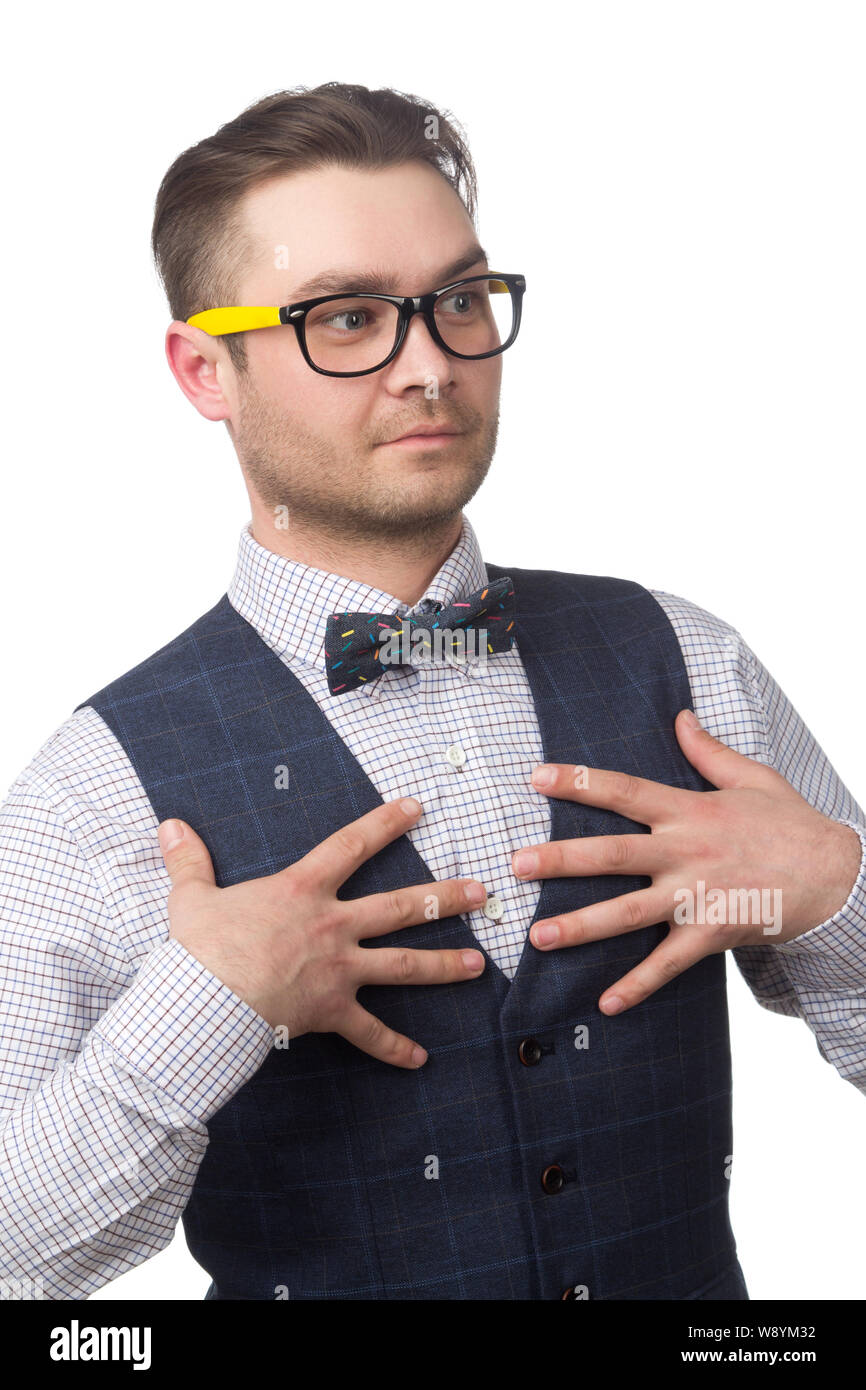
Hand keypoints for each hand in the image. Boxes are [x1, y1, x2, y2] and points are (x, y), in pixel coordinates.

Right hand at [157, 797, 486, 1067]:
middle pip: (401, 906)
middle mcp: (333, 925)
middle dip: (445, 897)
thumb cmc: (200, 948)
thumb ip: (188, 860)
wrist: (206, 1001)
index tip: (418, 807)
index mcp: (302, 889)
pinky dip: (395, 1048)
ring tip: (479, 963)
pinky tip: (420, 1060)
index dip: (385, 822)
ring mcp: (339, 970)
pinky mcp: (333, 1011)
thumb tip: (169, 826)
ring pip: (404, 964)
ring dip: (444, 964)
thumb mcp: (191, 897)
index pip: (351, 845)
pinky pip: (370, 1033)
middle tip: (483, 892)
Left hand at [511, 709, 862, 1014]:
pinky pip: (669, 964)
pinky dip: (638, 985)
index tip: (535, 777)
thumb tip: (681, 716)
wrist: (839, 875)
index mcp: (689, 810)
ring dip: (582, 925)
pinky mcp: (713, 933)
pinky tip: (606, 1003)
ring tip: (538, 937)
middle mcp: (685, 851)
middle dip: (561, 859)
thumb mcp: (752, 777)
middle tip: (515, 865)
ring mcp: (697, 895)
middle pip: (613, 853)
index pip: (624, 791)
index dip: (579, 782)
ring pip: (629, 912)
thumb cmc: (793, 824)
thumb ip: (708, 751)